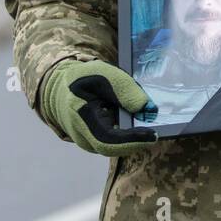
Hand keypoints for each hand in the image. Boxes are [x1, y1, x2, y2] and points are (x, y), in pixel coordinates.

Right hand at [42, 60, 156, 156]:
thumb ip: (124, 89)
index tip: (153, 135)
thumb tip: (147, 108)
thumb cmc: (82, 79)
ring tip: (150, 122)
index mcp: (81, 119)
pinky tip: (140, 122)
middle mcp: (84, 138)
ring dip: (135, 136)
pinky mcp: (96, 142)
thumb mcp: (103, 74)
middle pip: (117, 147)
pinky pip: (116, 141)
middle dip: (138, 139)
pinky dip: (129, 133)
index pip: (109, 141)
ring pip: (118, 145)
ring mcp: (89, 143)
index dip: (132, 141)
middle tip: (158, 128)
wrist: (62, 89)